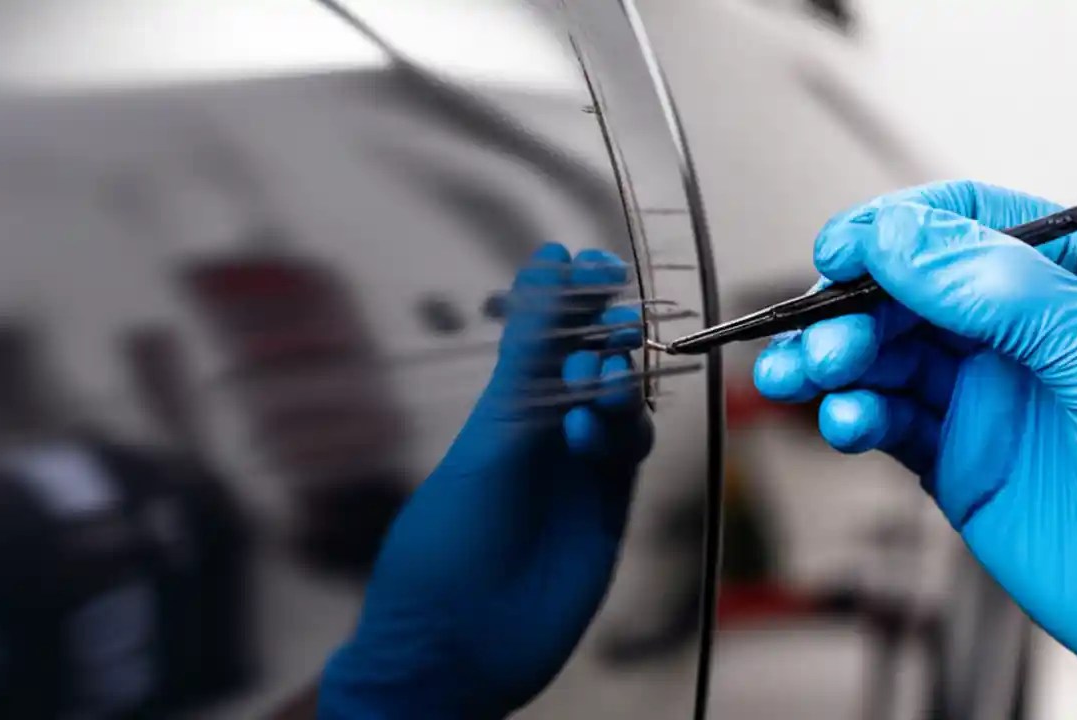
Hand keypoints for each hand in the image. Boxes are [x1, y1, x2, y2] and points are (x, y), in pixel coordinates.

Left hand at [319, 243, 651, 718]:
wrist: (458, 649)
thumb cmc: (447, 545)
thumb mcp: (487, 443)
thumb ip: (527, 364)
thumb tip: (546, 266)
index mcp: (500, 414)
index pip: (540, 339)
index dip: (562, 298)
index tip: (581, 261)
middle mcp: (541, 435)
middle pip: (590, 364)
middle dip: (601, 332)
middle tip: (609, 314)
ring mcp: (577, 472)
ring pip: (619, 404)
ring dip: (616, 382)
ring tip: (598, 381)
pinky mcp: (606, 508)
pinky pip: (628, 452)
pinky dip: (623, 431)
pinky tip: (595, 433)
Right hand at [752, 181, 1076, 717]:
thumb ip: (1002, 289)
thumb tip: (902, 237)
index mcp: (1073, 277)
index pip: (965, 222)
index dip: (895, 231)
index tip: (843, 251)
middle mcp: (1022, 332)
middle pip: (905, 292)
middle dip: (849, 307)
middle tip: (824, 340)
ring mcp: (988, 397)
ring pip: (883, 357)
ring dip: (834, 362)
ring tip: (808, 378)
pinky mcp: (960, 462)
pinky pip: (888, 423)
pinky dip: (854, 418)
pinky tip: (847, 422)